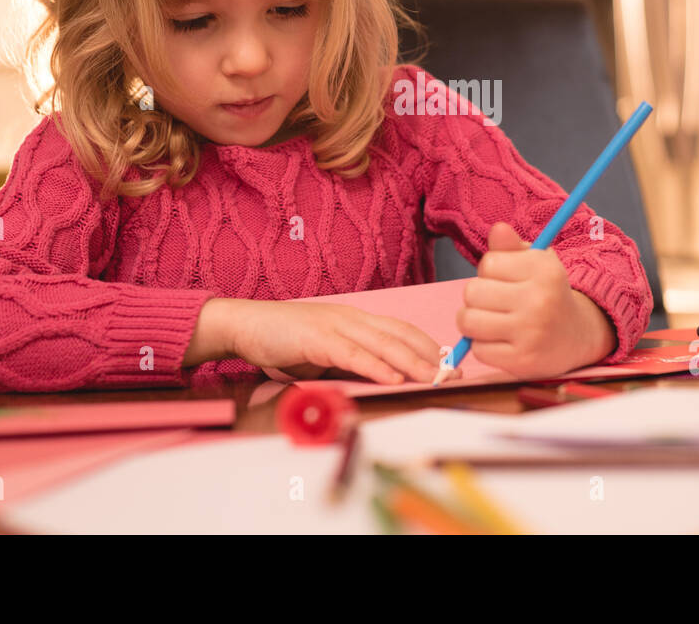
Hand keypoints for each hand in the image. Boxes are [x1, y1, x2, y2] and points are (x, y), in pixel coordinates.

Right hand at [229, 300, 443, 384]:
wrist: (244, 325)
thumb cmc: (283, 341)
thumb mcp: (325, 354)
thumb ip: (351, 362)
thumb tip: (380, 379)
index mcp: (355, 320)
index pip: (401, 330)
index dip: (427, 346)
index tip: (449, 364)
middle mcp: (351, 318)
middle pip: (399, 336)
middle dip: (430, 356)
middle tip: (454, 374)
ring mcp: (335, 326)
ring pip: (382, 344)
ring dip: (412, 363)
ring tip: (434, 378)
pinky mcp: (317, 339)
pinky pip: (353, 354)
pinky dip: (376, 367)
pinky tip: (393, 378)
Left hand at [458, 222, 615, 378]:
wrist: (577, 335)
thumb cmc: (547, 293)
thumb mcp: (536, 263)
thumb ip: (512, 247)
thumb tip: (498, 229)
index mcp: (545, 270)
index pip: (488, 263)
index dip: (490, 271)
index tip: (506, 279)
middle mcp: (540, 301)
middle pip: (472, 292)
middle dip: (478, 297)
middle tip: (497, 302)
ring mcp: (531, 333)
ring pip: (468, 321)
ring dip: (473, 322)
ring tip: (492, 320)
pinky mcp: (522, 361)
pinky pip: (478, 349)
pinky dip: (484, 345)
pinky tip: (502, 340)